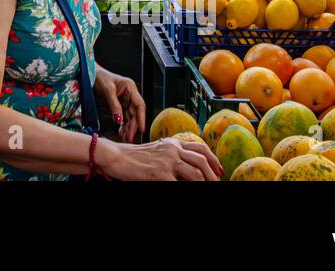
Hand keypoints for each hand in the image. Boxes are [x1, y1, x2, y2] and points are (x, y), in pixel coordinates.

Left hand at [92, 66, 145, 141]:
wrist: (89, 73)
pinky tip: (121, 131)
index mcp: (130, 87)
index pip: (140, 105)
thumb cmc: (99, 76)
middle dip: (133, 126)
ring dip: (128, 127)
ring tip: (125, 137)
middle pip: (135, 112)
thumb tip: (119, 120)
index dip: (141, 117)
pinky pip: (123, 116)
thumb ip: (114, 105)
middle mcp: (129, 94)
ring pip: (129, 116)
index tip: (141, 129)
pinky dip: (122, 124)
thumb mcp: (107, 90)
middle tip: (129, 137)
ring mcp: (124, 99)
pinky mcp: (118, 103)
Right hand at [95, 136, 221, 180]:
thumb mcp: (156, 152)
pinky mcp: (160, 173)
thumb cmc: (133, 157)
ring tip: (206, 189)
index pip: (200, 148)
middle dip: (213, 175)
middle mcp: (172, 149)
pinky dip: (185, 189)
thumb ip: (172, 157)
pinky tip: (187, 191)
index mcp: (172, 143)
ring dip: (204, 183)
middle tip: (217, 183)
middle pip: (202, 161)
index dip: (213, 160)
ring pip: (196, 174)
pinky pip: (179, 184)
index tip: (219, 171)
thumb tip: (189, 172)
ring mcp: (167, 160)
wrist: (115, 156)